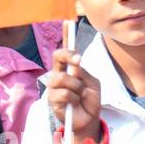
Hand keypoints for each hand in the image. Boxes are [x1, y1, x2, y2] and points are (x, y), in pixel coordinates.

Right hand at [45, 26, 102, 143]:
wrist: (89, 119)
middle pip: (58, 56)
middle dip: (69, 55)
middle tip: (79, 60)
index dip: (65, 36)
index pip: (64, 50)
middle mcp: (58, 74)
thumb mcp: (92, 83)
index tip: (69, 23)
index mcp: (68, 68)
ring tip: (81, 95)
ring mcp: (53, 86)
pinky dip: (75, 98)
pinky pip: (65, 93)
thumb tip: (74, 66)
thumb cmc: (90, 99)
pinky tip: (75, 104)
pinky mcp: (52, 99)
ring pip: (63, 78)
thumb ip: (83, 73)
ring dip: (76, 86)